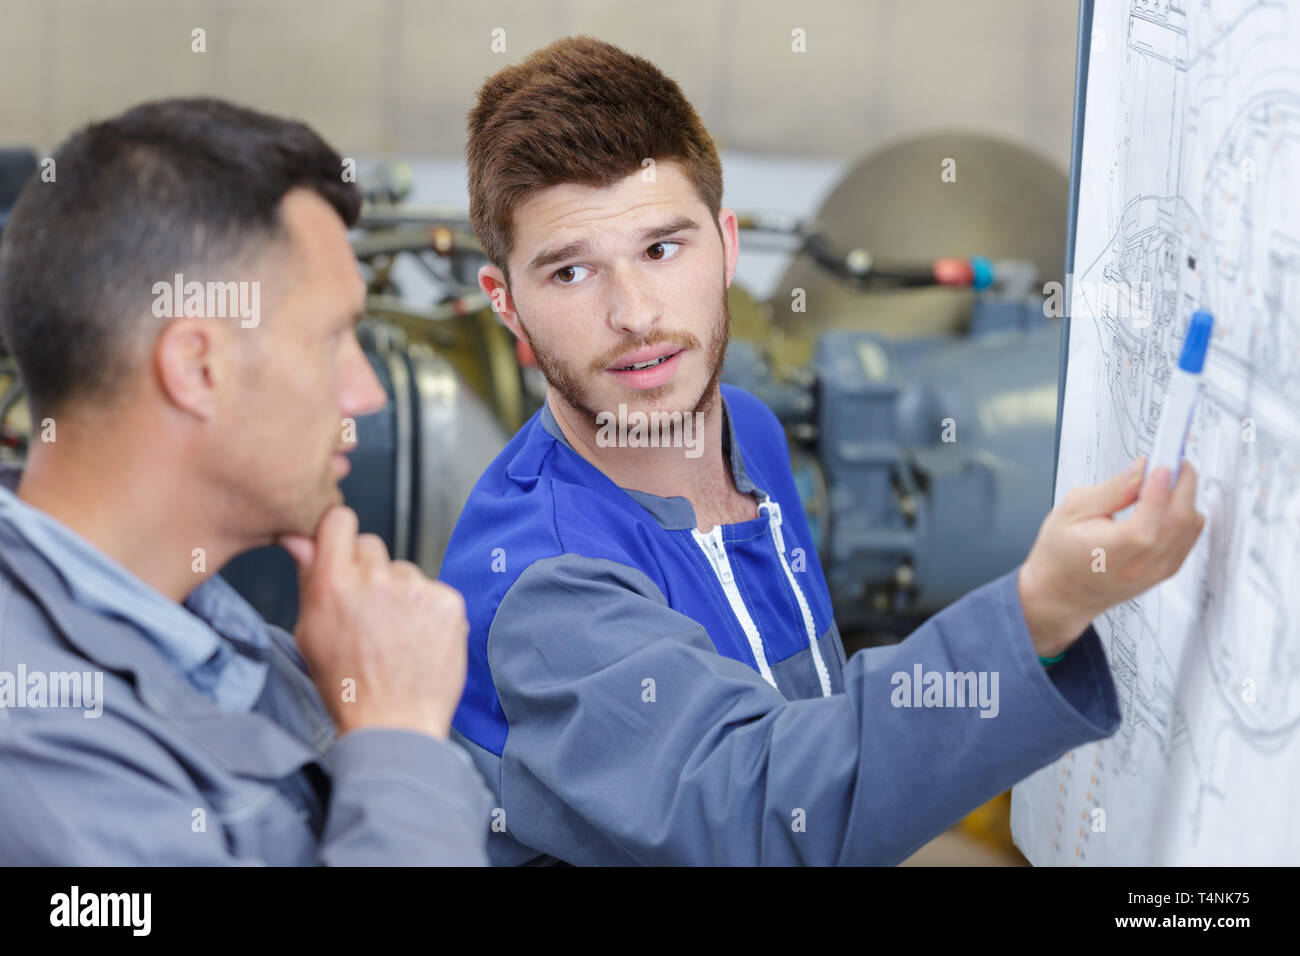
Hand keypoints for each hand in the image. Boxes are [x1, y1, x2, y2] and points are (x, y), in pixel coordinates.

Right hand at [278, 506, 468, 739]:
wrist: (394, 724)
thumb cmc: (348, 687)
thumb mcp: (311, 633)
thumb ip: (308, 579)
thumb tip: (299, 538)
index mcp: (334, 583)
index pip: (340, 521)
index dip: (340, 533)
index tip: (342, 546)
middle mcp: (376, 579)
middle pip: (372, 546)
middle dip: (368, 571)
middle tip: (369, 611)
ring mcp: (415, 588)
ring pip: (405, 571)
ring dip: (400, 593)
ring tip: (395, 634)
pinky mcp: (447, 601)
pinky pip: (433, 591)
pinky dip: (428, 610)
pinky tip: (418, 639)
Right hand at [1017, 456, 1204, 658]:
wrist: (1060, 595)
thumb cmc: (1059, 554)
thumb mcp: (1071, 511)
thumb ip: (1112, 490)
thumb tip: (1142, 469)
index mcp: (1116, 548)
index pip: (1153, 512)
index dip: (1162, 481)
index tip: (1161, 458)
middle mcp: (1142, 563)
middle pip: (1182, 517)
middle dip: (1183, 482)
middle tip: (1171, 461)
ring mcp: (1157, 571)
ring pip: (1192, 526)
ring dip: (1185, 497)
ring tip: (1165, 482)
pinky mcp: (1164, 572)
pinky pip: (1189, 538)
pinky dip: (1185, 515)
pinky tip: (1167, 504)